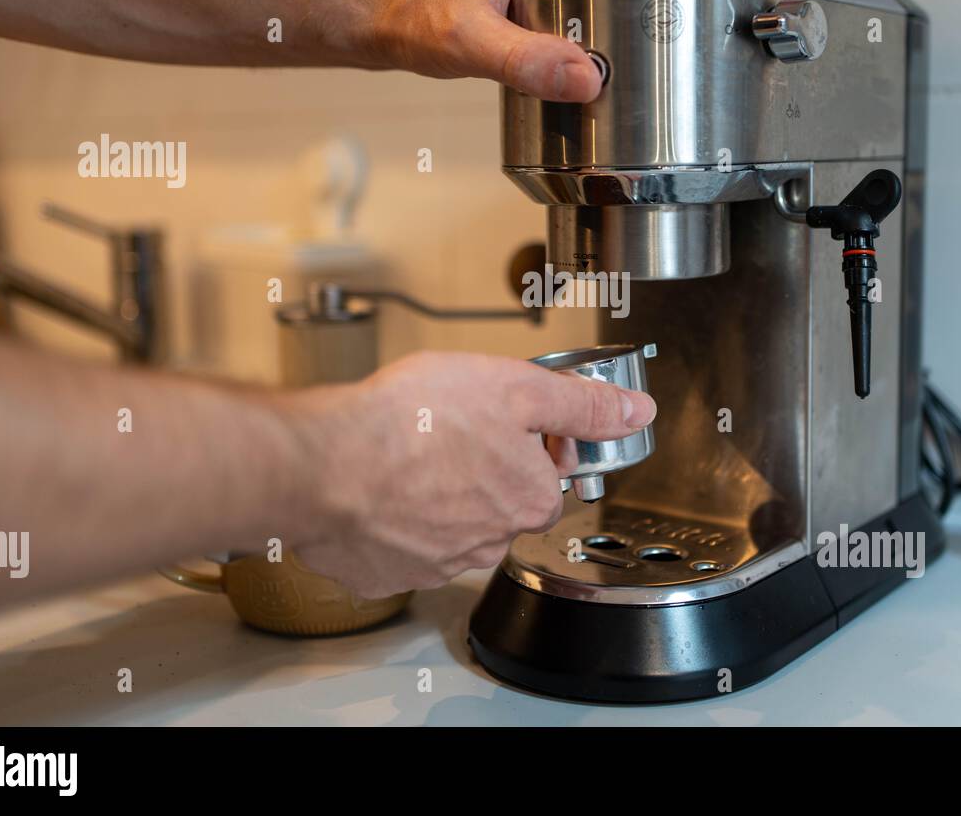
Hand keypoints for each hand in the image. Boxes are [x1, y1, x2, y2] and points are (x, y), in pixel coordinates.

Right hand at [282, 350, 655, 598]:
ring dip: (438, 501)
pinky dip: (391, 523)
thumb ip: (581, 404)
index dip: (529, 444)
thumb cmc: (412, 422)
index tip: (499, 422)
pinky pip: (399, 548)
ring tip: (406, 458)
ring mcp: (434, 564)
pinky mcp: (385, 573)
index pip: (550, 479)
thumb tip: (637, 413)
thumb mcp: (517, 387)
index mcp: (528, 499)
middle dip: (482, 473)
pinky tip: (376, 491)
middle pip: (501, 507)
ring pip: (452, 530)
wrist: (323, 464)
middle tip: (446, 434)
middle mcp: (489, 541)